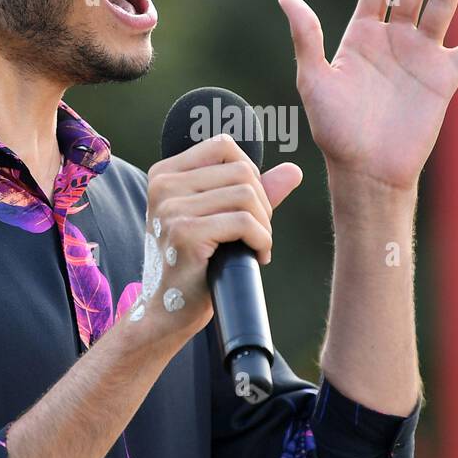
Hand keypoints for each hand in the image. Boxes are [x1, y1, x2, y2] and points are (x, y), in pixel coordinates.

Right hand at [131, 135, 302, 340]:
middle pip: (241, 171)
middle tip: (257, 234)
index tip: (248, 207)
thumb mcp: (221, 218)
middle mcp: (164, 185)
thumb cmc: (196, 263)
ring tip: (256, 246)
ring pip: (246, 195)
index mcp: (165, 174)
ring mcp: (171, 208)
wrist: (168, 311)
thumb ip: (254, 191)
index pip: (223, 147)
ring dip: (264, 224)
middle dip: (262, 203)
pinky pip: (245, 222)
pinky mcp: (185, 233)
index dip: (249, 173)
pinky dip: (262, 240)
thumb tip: (294, 170)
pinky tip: (257, 257)